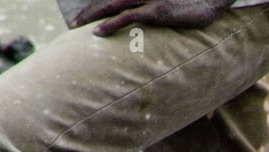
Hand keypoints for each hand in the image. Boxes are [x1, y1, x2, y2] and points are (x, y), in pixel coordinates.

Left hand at [76, 0, 236, 33]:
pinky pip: (126, 17)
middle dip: (88, 11)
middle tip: (74, 24)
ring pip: (110, 6)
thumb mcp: (171, 6)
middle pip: (107, 0)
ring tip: (77, 27)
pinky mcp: (155, 11)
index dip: (98, 7)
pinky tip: (97, 32)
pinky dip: (109, 24)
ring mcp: (147, 0)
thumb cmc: (194, 4)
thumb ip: (156, 12)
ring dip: (91, 16)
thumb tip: (151, 21)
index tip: (86, 18)